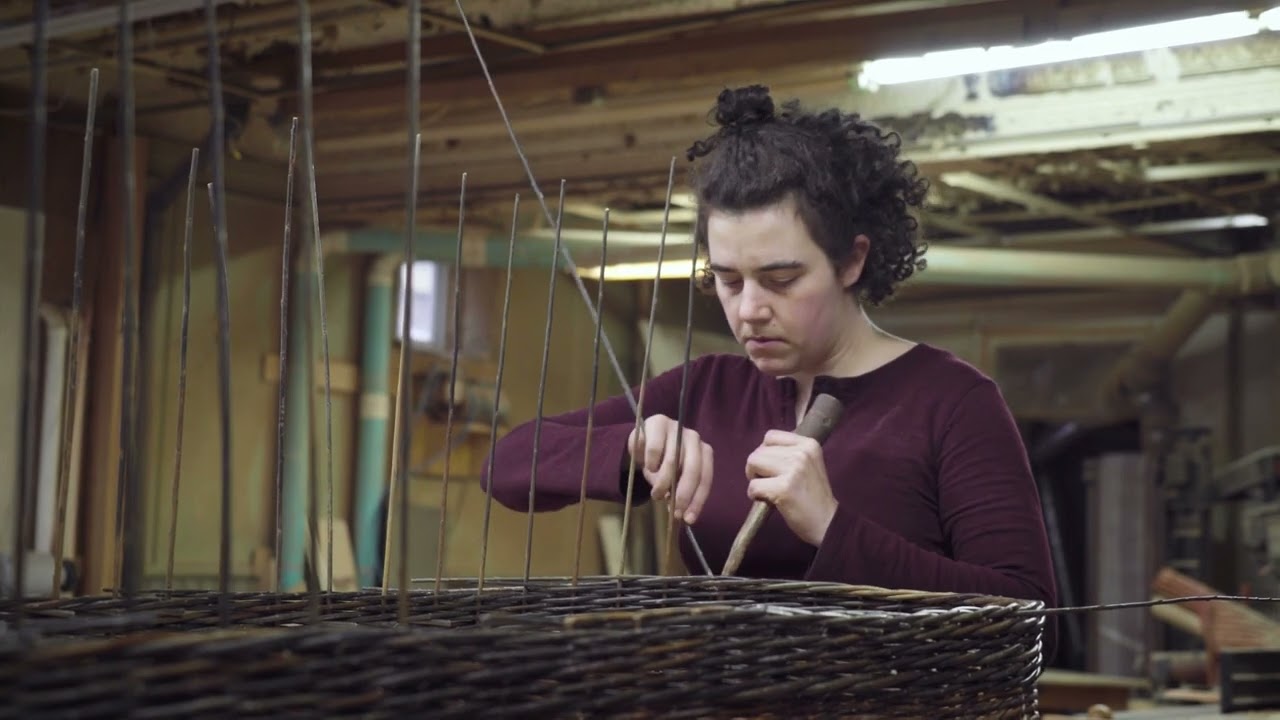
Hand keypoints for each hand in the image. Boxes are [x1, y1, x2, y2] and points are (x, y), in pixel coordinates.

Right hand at [627, 414, 712, 523]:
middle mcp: (694, 438)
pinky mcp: (658, 423)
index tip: (688, 519)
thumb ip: (679, 492)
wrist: (642, 441)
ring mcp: (677, 428)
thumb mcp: (673, 480)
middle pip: (692, 469)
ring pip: (672, 461)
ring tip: (655, 494)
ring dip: (663, 482)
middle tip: (673, 511)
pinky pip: (654, 449)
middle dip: (683, 494)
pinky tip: (648, 467)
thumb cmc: (661, 464)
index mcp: (703, 452)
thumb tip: (681, 514)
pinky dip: (650, 463)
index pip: (705, 478)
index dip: (697, 500)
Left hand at [745, 430, 836, 545]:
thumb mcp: (809, 464)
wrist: (827, 522)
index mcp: (809, 444)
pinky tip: (768, 501)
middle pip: (758, 451)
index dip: (764, 452)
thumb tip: (760, 451)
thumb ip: (789, 453)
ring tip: (768, 490)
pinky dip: (754, 495)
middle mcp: (801, 453)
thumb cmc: (813, 496)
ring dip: (755, 479)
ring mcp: (793, 470)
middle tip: (769, 482)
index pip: (770, 436)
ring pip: (753, 463)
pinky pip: (753, 486)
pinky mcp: (783, 488)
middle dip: (757, 467)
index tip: (771, 467)